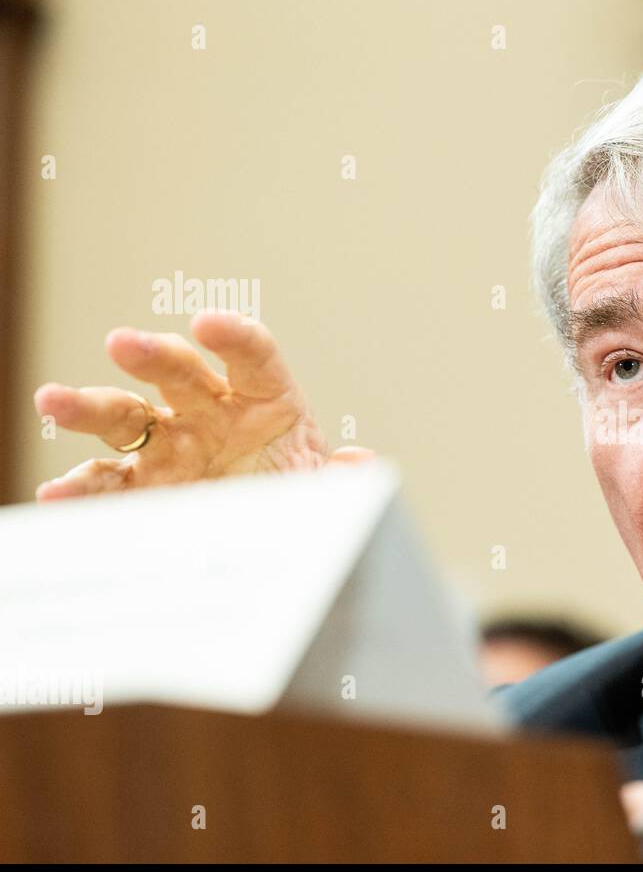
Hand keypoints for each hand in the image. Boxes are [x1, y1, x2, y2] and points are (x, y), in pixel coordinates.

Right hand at [32, 310, 371, 500]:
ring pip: (124, 416)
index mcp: (266, 400)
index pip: (253, 355)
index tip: (211, 325)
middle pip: (177, 372)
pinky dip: (80, 488)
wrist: (277, 546)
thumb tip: (360, 463)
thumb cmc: (303, 503)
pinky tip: (57, 494)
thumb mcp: (331, 493)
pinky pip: (106, 482)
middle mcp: (210, 412)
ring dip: (87, 406)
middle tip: (123, 343)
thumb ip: (341, 478)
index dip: (234, 336)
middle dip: (151, 354)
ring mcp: (169, 446)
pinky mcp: (140, 485)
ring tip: (52, 400)